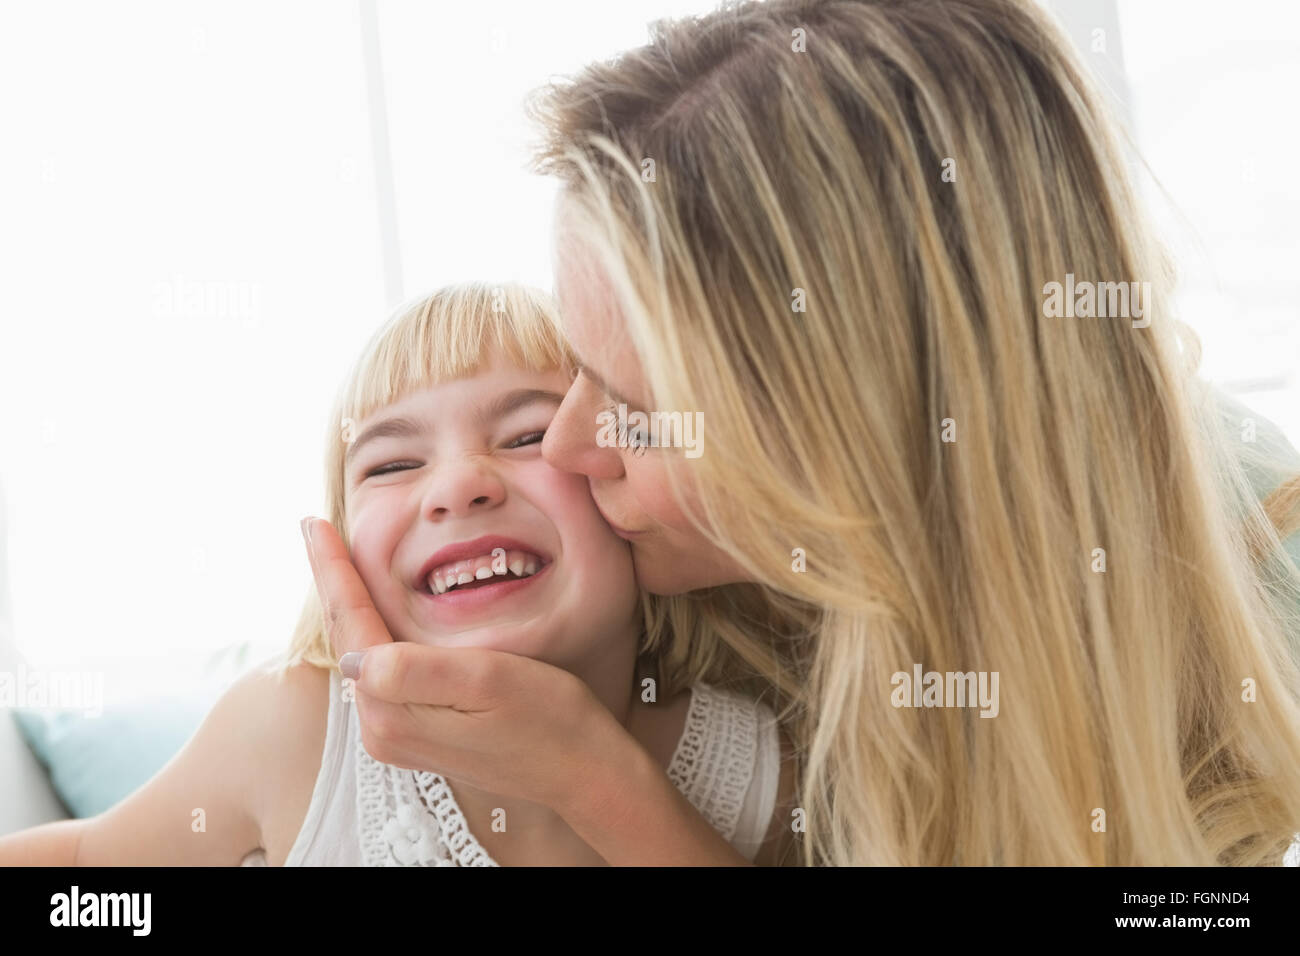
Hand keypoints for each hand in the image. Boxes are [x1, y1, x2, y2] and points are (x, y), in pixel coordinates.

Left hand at [299, 516, 633, 810]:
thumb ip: (417, 670)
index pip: (352, 626)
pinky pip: (383, 673)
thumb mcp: (488, 681)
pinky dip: (374, 632)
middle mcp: (385, 731)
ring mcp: (400, 737)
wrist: (584, 771)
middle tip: (316, 530)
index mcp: (394, 712)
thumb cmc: (549, 720)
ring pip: (364, 656)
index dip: (333, 571)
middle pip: (349, 640)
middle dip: (333, 583)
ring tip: (338, 561)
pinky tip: (376, 611)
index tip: (313, 525)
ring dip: (350, 606)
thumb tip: (358, 658)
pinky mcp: (421, 735)